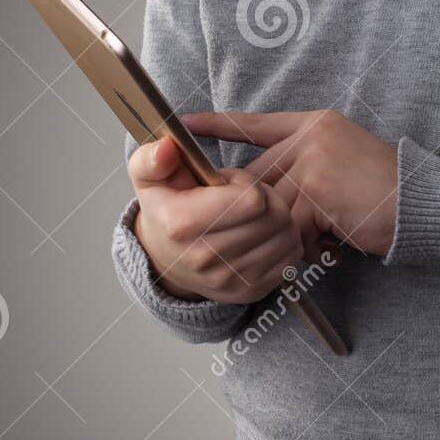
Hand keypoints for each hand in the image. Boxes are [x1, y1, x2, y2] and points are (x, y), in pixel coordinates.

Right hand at [126, 135, 305, 304]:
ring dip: (279, 218)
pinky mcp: (249, 292)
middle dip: (267, 197)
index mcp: (182, 224)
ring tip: (255, 214)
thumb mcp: (148, 176)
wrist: (164, 258)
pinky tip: (264, 233)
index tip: (230, 183)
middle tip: (248, 197)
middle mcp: (205, 258)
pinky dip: (284, 241)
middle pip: (274, 217)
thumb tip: (166, 147)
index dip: (246, 181)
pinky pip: (291, 258)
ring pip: (286, 236)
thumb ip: (153, 157)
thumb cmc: (165, 209)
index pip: (251, 198)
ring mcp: (228, 280)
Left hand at [180, 109, 399, 258]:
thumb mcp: (342, 162)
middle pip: (257, 176)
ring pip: (271, 206)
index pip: (255, 122)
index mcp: (314, 123)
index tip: (183, 122)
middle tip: (278, 231)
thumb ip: (304, 168)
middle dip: (258, 210)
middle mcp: (310, 135)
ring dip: (290, 234)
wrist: (423, 203)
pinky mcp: (316, 188)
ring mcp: (312, 159)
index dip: (217, 123)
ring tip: (320, 244)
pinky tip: (330, 249)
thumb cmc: (385, 192)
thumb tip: (263, 196)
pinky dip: (304, 245)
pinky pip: (288, 225)